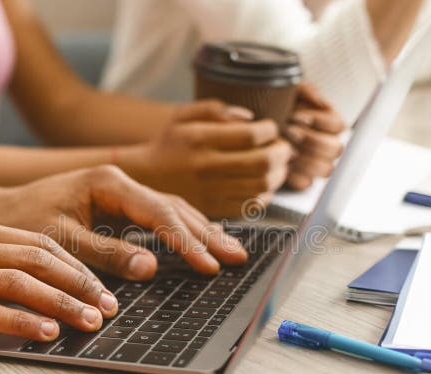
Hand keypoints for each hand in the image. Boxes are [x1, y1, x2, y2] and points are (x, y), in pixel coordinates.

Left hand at [0, 165, 247, 280]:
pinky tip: (201, 240)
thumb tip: (151, 267)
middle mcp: (120, 181)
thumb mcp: (63, 240)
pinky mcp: (119, 204)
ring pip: (172, 209)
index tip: (207, 264)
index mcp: (108, 183)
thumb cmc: (24, 221)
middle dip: (206, 234)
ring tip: (230, 250)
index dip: (186, 240)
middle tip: (237, 257)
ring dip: (201, 230)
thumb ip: (107, 253)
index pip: (159, 212)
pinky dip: (183, 229)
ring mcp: (122, 191)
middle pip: (175, 207)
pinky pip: (160, 215)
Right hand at [0, 218, 118, 343]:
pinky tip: (45, 332)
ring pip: (19, 284)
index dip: (76, 266)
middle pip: (38, 260)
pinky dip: (21, 322)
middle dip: (80, 283)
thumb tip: (36, 275)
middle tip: (108, 305)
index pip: (40, 244)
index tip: (101, 286)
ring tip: (90, 320)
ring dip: (61, 303)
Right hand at [128, 100, 293, 216]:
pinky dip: (266, 193)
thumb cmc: (169, 143)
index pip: (250, 135)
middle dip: (281, 152)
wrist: (146, 178)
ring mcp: (211, 191)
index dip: (270, 130)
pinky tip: (264, 183)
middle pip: (262, 162)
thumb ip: (214, 108)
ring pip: (261, 185)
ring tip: (278, 165)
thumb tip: (248, 117)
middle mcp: (206, 166)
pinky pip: (251, 205)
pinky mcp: (214, 209)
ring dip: (278, 174)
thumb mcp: (183, 115)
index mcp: (200, 139)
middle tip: (283, 147)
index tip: (271, 127)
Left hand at [283, 83, 345, 189]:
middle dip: (310, 139)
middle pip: (334, 149)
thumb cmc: (275, 107)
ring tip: (284, 145)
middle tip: (289, 131)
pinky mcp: (301, 179)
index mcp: (330, 124)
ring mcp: (316, 164)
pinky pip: (306, 183)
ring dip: (304, 157)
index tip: (298, 116)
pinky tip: (281, 162)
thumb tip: (324, 105)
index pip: (338, 126)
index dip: (320, 121)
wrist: (253, 121)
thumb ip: (309, 92)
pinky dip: (294, 174)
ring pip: (324, 168)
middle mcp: (327, 145)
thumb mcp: (291, 91)